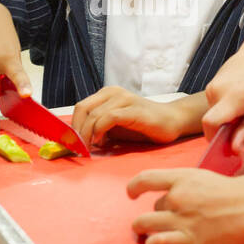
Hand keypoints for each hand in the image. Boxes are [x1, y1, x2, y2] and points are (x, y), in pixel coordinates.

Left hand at [72, 88, 196, 147]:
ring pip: (94, 115)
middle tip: (77, 150)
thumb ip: (98, 128)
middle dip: (76, 132)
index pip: (81, 108)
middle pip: (83, 110)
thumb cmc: (143, 125)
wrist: (172, 121)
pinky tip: (100, 143)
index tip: (71, 145)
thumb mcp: (116, 127)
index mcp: (107, 94)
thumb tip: (79, 142)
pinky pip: (109, 118)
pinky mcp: (133, 109)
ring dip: (86, 135)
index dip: (72, 127)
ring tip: (87, 150)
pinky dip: (100, 131)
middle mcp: (113, 93)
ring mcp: (124, 99)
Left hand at [126, 168, 243, 243]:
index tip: (131, 194)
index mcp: (183, 178)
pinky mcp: (190, 241)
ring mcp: (182, 219)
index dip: (133, 187)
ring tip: (149, 238)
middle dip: (153, 217)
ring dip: (145, 232)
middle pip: (149, 209)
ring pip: (144, 225)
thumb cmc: (243, 192)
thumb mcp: (210, 178)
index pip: (145, 179)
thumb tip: (179, 196)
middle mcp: (178, 197)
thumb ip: (190, 186)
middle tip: (159, 224)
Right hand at [201, 31, 243, 151]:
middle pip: (213, 121)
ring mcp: (213, 83)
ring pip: (215, 112)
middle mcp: (217, 90)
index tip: (228, 145)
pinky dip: (227, 105)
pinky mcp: (213, 81)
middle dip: (227, 127)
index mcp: (232, 97)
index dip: (215, 140)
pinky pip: (216, 102)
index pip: (210, 124)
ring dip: (229, 115)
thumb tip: (234, 149)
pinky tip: (243, 95)